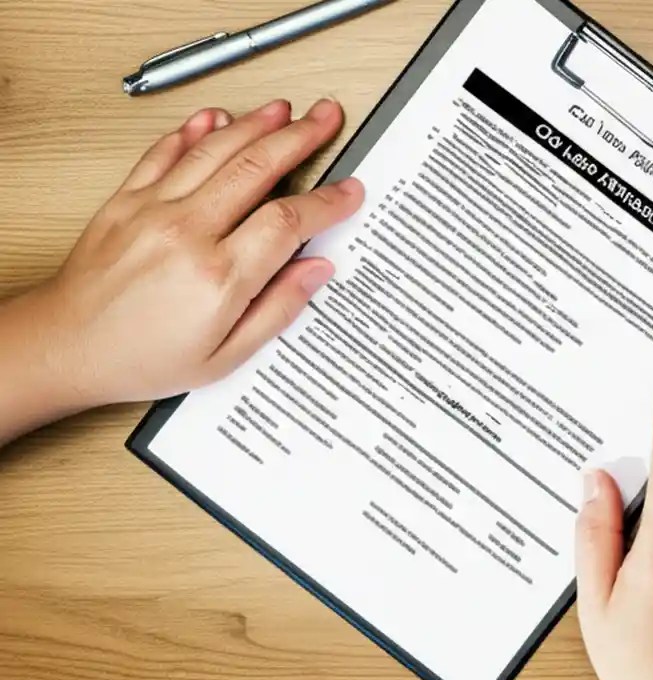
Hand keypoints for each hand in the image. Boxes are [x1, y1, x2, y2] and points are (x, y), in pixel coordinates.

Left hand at [0, 100, 362, 435]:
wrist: (65, 347)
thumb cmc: (141, 359)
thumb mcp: (224, 358)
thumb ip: (277, 310)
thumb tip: (316, 270)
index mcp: (218, 278)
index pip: (288, 222)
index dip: (326, 201)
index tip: (349, 191)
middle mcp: (187, 234)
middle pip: (257, 167)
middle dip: (300, 137)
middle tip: (326, 119)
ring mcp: (153, 211)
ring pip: (215, 150)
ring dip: (255, 123)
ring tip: (285, 110)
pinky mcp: (126, 200)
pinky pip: (163, 152)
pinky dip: (192, 129)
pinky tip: (215, 116)